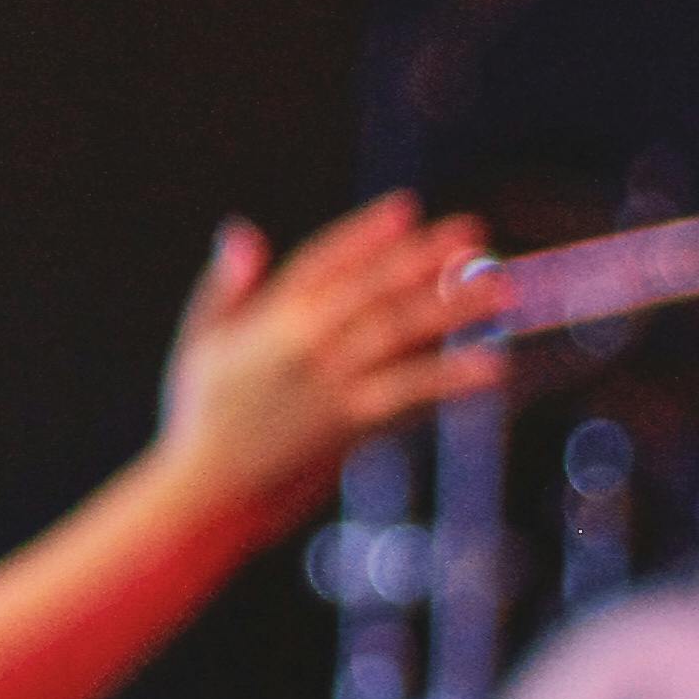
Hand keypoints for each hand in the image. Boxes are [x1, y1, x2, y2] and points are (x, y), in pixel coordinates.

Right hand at [150, 195, 496, 536]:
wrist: (208, 490)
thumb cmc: (199, 418)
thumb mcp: (200, 341)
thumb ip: (225, 285)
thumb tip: (242, 230)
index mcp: (269, 318)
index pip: (325, 260)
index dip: (366, 233)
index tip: (406, 209)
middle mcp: (305, 341)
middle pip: (374, 287)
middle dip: (424, 257)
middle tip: (473, 232)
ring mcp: (331, 381)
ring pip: (400, 330)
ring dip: (453, 306)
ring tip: (500, 288)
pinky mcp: (350, 422)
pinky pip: (409, 393)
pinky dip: (451, 378)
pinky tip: (492, 366)